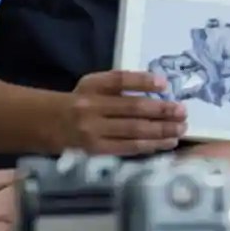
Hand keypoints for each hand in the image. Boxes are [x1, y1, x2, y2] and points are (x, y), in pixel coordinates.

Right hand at [60, 70, 187, 155]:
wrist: (46, 124)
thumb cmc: (78, 102)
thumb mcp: (92, 85)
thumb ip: (119, 86)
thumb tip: (157, 89)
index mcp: (92, 85)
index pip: (120, 80)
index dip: (143, 81)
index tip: (164, 84)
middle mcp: (91, 107)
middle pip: (133, 108)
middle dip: (162, 111)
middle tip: (182, 111)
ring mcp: (93, 131)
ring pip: (134, 131)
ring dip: (161, 130)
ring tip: (181, 129)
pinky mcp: (96, 151)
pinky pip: (128, 148)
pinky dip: (150, 146)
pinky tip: (165, 143)